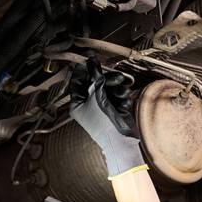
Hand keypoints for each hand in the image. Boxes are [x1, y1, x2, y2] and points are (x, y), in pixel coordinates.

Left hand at [68, 55, 145, 177]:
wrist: (121, 142)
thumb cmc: (104, 122)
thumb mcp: (97, 97)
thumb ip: (95, 77)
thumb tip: (91, 59)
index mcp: (77, 103)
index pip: (77, 81)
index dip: (84, 70)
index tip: (92, 59)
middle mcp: (87, 105)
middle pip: (95, 84)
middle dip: (107, 80)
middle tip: (117, 78)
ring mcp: (100, 108)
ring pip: (108, 89)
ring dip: (117, 90)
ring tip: (123, 94)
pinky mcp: (113, 110)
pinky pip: (116, 97)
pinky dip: (121, 99)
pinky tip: (124, 104)